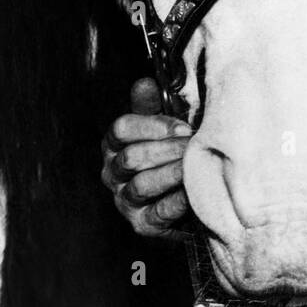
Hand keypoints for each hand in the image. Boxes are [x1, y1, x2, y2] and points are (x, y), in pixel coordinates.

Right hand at [101, 77, 191, 238]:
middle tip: (193, 146)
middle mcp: (113, 173)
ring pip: (141, 185)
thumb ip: (152, 106)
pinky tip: (190, 191)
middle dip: (166, 150)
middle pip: (132, 157)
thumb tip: (144, 82)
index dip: (153, 126)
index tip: (182, 127)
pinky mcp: (142, 224)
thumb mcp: (162, 126)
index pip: (121, 129)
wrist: (188, 197)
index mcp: (115, 145)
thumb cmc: (172, 155)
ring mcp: (125, 200)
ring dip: (170, 174)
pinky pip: (157, 212)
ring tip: (192, 166)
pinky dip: (176, 201)